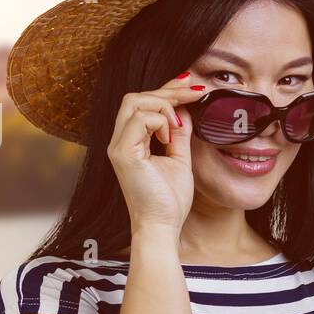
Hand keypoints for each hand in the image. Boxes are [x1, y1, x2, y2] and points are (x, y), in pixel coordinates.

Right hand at [106, 76, 204, 232]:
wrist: (162, 226)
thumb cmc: (169, 200)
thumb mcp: (179, 159)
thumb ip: (179, 135)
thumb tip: (184, 111)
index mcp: (131, 141)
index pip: (143, 104)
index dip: (167, 90)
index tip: (192, 87)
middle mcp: (119, 141)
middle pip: (135, 96)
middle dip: (168, 91)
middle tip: (196, 91)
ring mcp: (118, 146)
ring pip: (134, 101)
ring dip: (164, 105)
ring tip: (179, 124)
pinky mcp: (123, 153)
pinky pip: (139, 119)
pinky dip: (160, 121)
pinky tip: (169, 138)